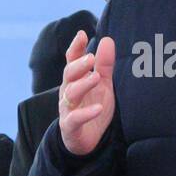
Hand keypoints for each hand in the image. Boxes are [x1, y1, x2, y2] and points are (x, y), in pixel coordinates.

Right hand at [58, 30, 115, 156]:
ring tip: (95, 78)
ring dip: (83, 85)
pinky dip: (86, 114)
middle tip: (91, 58)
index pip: (71, 60)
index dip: (76, 47)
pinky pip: (75, 119)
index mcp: (75, 80)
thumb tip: (107, 39)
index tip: (82, 34)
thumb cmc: (92, 107)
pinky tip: (98, 109)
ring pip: (71, 94)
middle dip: (79, 65)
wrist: (87, 140)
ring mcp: (67, 109)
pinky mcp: (70, 127)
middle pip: (69, 75)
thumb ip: (104, 65)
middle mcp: (68, 92)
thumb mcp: (102, 85)